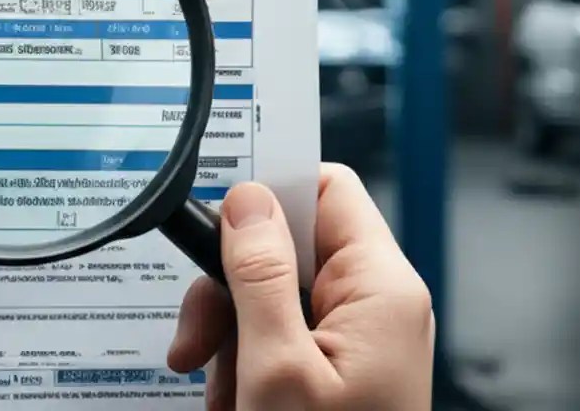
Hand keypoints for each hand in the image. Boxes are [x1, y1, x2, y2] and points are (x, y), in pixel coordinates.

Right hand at [168, 165, 433, 409]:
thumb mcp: (277, 367)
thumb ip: (260, 276)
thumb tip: (247, 199)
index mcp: (380, 287)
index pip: (326, 189)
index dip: (269, 196)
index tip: (218, 226)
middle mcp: (375, 304)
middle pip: (288, 246)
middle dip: (231, 288)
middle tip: (199, 339)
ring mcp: (358, 338)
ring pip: (272, 294)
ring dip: (231, 336)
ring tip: (223, 391)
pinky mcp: (339, 368)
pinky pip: (280, 336)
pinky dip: (245, 364)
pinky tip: (237, 402)